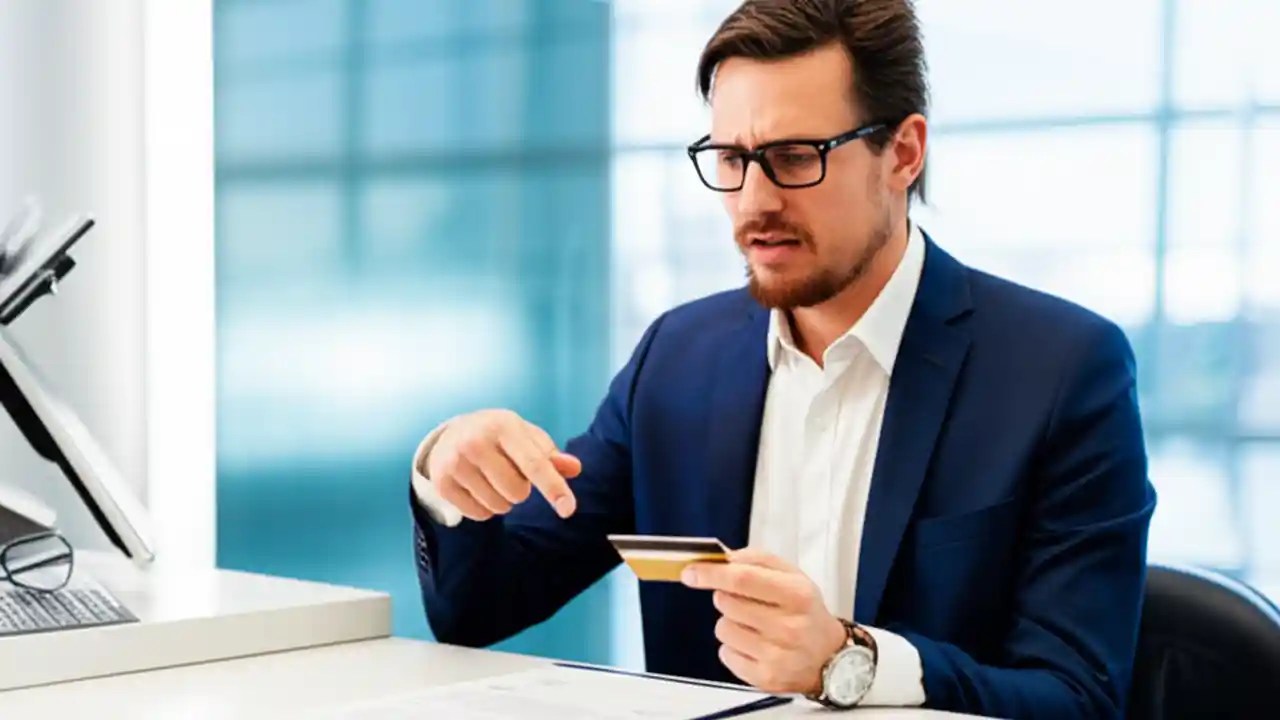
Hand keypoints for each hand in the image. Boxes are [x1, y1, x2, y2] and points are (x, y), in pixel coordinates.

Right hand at [426, 409, 582, 521]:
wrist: (451, 433)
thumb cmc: (500, 436)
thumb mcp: (527, 437)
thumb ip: (551, 455)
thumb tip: (575, 468)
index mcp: (504, 426)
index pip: (534, 464)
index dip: (553, 487)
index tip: (568, 509)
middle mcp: (476, 442)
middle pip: (517, 492)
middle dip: (521, 490)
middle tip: (509, 472)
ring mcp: (455, 462)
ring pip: (498, 506)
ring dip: (503, 501)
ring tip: (493, 479)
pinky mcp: (442, 482)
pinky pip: (478, 515)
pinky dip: (486, 509)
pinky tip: (478, 488)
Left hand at [682, 548, 844, 694]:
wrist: (829, 656)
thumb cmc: (806, 613)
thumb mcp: (793, 576)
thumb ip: (758, 560)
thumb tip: (725, 559)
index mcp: (797, 595)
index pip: (742, 579)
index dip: (711, 573)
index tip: (692, 572)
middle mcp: (789, 626)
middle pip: (727, 603)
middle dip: (725, 597)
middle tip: (745, 601)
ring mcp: (777, 655)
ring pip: (723, 628)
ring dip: (731, 623)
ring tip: (753, 625)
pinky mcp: (765, 677)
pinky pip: (725, 654)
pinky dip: (733, 647)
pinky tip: (754, 645)